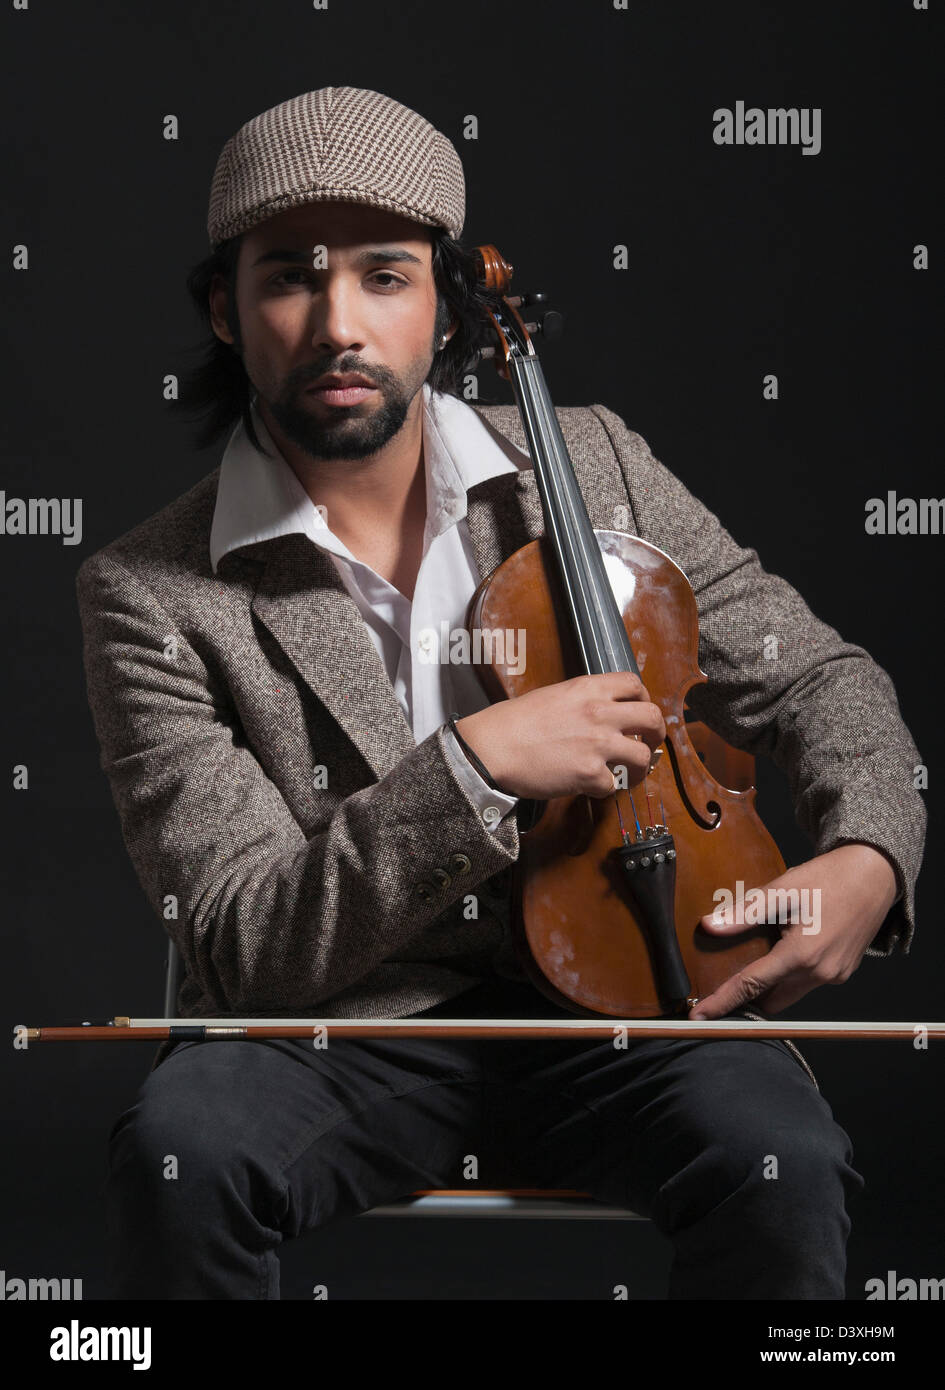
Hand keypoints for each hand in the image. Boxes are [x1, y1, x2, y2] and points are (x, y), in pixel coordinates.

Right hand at [455, 673, 665, 800]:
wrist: (493, 747)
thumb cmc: (514, 722)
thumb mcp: (554, 695)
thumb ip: (583, 701)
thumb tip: (602, 714)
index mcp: (589, 688)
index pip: (635, 685)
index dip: (644, 699)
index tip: (639, 712)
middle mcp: (600, 712)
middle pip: (652, 719)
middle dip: (657, 734)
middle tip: (650, 744)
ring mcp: (598, 744)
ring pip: (645, 757)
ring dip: (642, 768)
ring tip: (632, 774)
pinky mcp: (590, 773)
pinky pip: (614, 784)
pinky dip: (605, 788)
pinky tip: (593, 785)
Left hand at [688, 843, 898, 1018]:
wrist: (873, 875)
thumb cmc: (828, 879)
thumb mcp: (782, 890)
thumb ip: (745, 913)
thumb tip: (710, 926)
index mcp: (802, 955)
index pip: (751, 987)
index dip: (722, 1002)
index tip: (699, 1016)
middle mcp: (820, 973)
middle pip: (771, 1000)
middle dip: (748, 998)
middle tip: (725, 983)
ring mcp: (835, 976)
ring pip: (791, 994)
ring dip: (772, 985)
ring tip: (758, 959)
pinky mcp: (843, 972)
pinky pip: (809, 984)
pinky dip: (792, 975)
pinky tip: (787, 950)